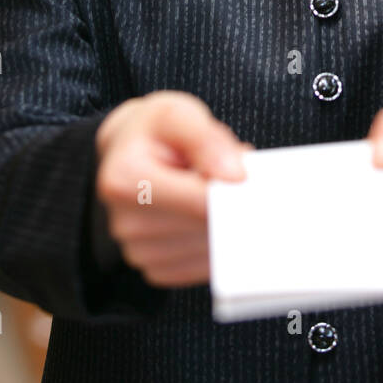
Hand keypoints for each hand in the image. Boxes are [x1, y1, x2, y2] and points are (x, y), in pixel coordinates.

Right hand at [95, 91, 252, 288]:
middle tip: (239, 180)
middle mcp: (126, 223)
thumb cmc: (155, 130)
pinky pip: (203, 266)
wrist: (126, 152)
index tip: (257, 185)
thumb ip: (207, 139)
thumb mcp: (177, 113)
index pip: (201, 202)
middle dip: (235, 206)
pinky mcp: (155, 269)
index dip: (237, 194)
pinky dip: (218, 245)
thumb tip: (236, 177)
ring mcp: (138, 252)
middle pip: (209, 229)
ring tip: (216, 194)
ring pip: (212, 252)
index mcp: (125, 180)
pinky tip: (210, 218)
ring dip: (228, 226)